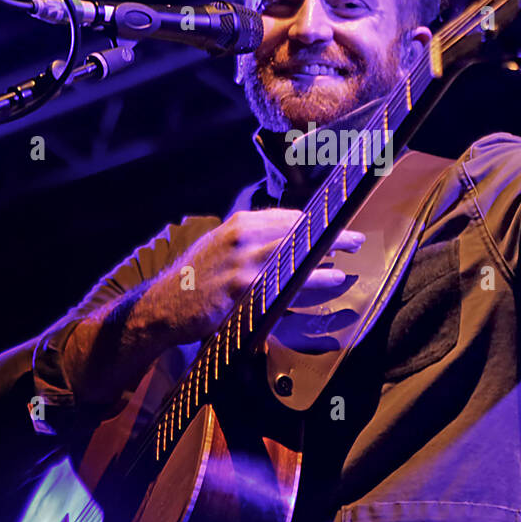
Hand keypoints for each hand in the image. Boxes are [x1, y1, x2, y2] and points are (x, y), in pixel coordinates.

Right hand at [152, 209, 363, 343]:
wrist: (164, 305)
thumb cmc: (197, 278)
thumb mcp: (220, 247)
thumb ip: (251, 240)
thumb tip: (288, 238)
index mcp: (239, 223)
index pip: (288, 216)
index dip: (317, 220)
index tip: (338, 221)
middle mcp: (243, 236)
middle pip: (298, 230)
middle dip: (331, 233)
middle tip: (356, 238)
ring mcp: (243, 262)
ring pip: (297, 253)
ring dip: (328, 253)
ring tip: (351, 256)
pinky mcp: (243, 288)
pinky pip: (287, 283)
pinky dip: (313, 280)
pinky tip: (331, 279)